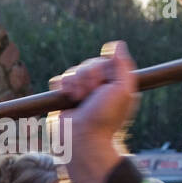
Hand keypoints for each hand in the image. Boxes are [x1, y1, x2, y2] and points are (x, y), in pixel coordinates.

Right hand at [49, 41, 138, 182]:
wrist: (81, 139)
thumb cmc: (105, 119)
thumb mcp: (122, 89)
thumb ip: (122, 65)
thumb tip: (116, 44)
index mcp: (114, 83)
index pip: (105, 61)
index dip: (102, 70)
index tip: (104, 86)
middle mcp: (97, 87)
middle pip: (88, 65)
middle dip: (88, 78)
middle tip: (90, 96)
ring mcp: (80, 92)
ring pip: (73, 72)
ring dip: (75, 84)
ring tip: (78, 100)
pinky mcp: (62, 98)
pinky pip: (58, 80)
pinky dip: (61, 87)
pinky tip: (67, 98)